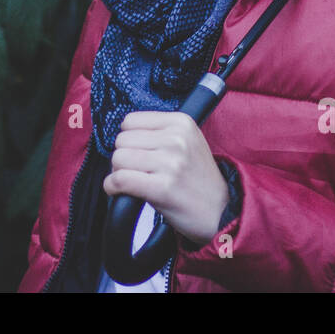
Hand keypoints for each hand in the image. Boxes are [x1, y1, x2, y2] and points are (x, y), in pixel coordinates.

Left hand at [102, 110, 229, 245]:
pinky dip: (112, 187)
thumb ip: (159, 132)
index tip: (138, 153)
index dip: (129, 139)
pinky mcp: (163, 187)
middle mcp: (177, 139)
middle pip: (122, 140)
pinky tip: (121, 192)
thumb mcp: (188, 142)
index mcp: (182, 122)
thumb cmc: (198, 179)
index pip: (131, 121)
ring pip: (118, 159)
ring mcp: (171, 163)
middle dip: (123, 157)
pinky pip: (120, 180)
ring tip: (134, 182)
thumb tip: (121, 135)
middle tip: (137, 171)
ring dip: (118, 173)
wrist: (222, 212)